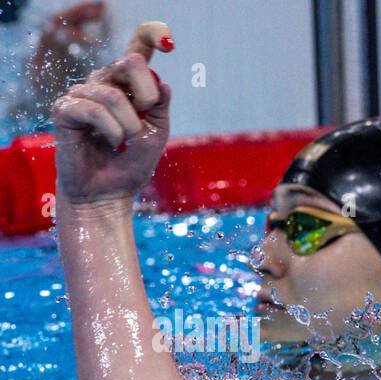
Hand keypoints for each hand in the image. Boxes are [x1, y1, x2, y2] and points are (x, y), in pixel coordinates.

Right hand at [51, 21, 173, 207]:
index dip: (152, 36)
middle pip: (131, 62)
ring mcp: (82, 92)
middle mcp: (103, 81)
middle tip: (142, 120)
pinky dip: (111, 131)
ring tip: (124, 142)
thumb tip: (161, 81)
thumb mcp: (155, 133)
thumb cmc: (131, 163)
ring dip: (128, 126)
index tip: (167, 40)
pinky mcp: (65, 109)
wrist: (108, 193)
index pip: (138, 48)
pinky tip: (110, 143)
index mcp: (127, 84)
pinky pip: (94, 110)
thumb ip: (158, 106)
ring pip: (113, 94)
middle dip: (146, 94)